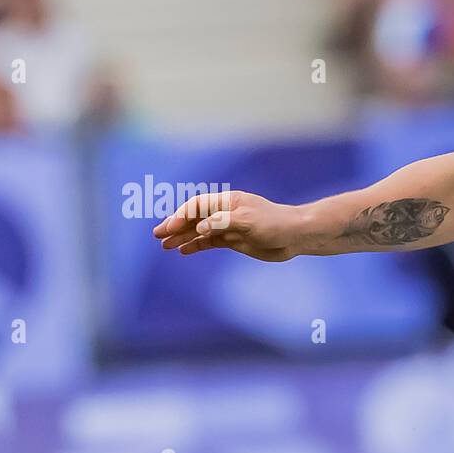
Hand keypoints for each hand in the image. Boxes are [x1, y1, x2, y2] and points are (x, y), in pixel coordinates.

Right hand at [152, 190, 302, 261]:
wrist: (295, 236)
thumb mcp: (249, 222)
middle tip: (157, 236)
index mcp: (228, 201)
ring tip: (164, 245)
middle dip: (175, 226)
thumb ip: (223, 223)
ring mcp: (228, 226)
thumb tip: (200, 228)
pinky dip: (196, 245)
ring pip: (199, 231)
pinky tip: (183, 251)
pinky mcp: (234, 240)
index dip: (181, 216)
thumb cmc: (275, 224)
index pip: (197, 206)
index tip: (169, 228)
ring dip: (182, 237)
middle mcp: (225, 212)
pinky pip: (209, 242)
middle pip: (194, 218)